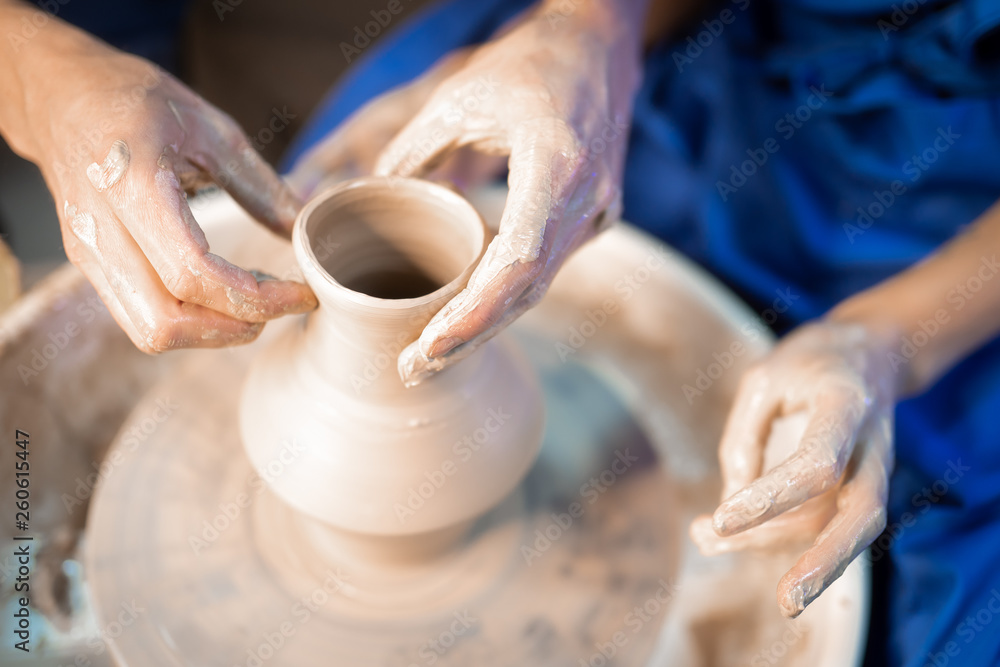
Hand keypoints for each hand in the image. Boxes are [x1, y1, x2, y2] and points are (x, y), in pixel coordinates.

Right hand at [27, 35, 314, 351]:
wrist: (61, 96)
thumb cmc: (136, 102)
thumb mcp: (212, 130)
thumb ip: (262, 187)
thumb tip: (305, 229)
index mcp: (132, 186)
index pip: (193, 273)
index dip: (255, 297)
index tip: (302, 293)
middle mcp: (100, 230)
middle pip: (166, 322)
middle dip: (233, 327)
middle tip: (280, 305)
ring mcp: (89, 254)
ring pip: (149, 331)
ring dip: (212, 331)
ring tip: (254, 303)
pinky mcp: (91, 266)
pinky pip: (140, 317)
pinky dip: (190, 320)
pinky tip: (223, 293)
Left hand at [292, 1, 644, 384]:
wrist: (600, 44)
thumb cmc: (530, 62)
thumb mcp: (459, 98)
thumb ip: (414, 154)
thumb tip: (371, 202)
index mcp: (557, 166)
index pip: (517, 262)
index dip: (473, 313)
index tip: (429, 346)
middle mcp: (587, 200)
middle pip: (526, 292)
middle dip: (469, 336)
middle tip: (413, 369)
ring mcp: (598, 213)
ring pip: (537, 288)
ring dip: (485, 324)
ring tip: (429, 356)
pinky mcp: (593, 217)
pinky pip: (545, 267)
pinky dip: (503, 295)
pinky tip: (464, 315)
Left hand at [690, 320, 896, 617]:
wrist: (871, 354)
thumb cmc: (808, 364)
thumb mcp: (765, 379)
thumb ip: (745, 438)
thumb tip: (734, 503)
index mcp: (846, 404)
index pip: (818, 463)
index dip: (772, 496)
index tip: (722, 517)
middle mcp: (871, 447)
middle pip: (861, 517)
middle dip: (824, 562)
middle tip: (784, 600)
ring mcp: (873, 474)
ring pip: (837, 530)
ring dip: (773, 547)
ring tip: (704, 539)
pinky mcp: (859, 492)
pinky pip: (823, 526)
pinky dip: (775, 538)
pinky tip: (720, 538)